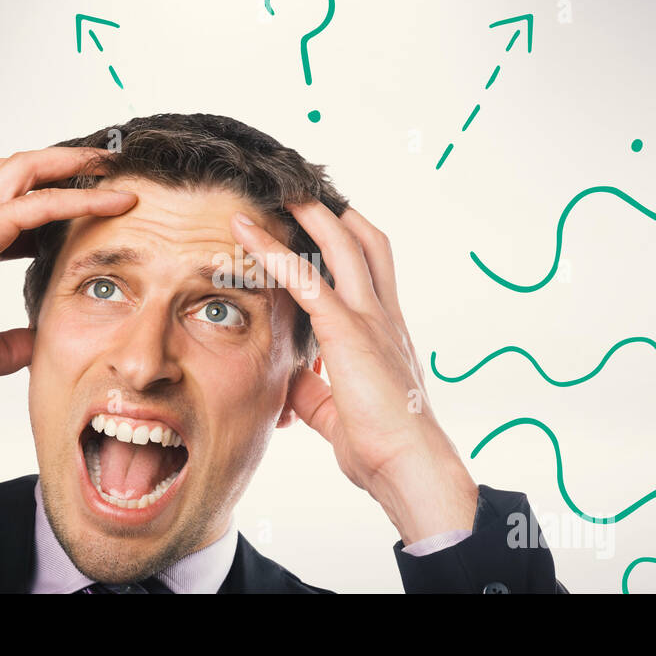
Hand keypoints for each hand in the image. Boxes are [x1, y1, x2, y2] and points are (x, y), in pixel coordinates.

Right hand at [0, 147, 136, 396]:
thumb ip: (8, 345)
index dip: (51, 202)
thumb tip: (39, 346)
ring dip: (72, 164)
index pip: (12, 206)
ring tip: (111, 165)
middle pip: (18, 171)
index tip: (87, 208)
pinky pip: (40, 204)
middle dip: (63, 163)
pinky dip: (79, 198)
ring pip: (27, 169)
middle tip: (105, 167)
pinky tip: (111, 202)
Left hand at [229, 203, 478, 544]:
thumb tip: (287, 378)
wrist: (409, 466)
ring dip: (308, 213)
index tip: (324, 224)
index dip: (349, 241)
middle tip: (301, 188)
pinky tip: (245, 233)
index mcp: (388, 333)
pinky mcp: (348, 330)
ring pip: (342, 243)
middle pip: (365, 241)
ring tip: (277, 190)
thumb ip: (313, 388)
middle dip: (334, 211)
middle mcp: (385, 315)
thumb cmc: (383, 449)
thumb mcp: (338, 412)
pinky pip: (305, 277)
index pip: (372, 271)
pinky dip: (272, 250)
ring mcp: (370, 318)